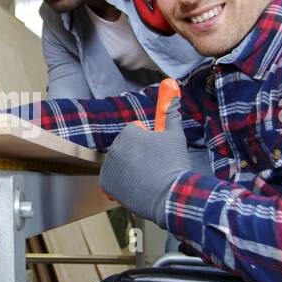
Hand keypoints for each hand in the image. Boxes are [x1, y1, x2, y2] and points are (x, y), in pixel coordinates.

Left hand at [99, 96, 190, 226]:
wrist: (170, 195)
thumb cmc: (173, 164)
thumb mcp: (175, 135)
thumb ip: (170, 112)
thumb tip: (171, 85)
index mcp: (129, 132)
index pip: (134, 134)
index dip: (148, 144)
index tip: (157, 156)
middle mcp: (115, 147)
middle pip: (126, 149)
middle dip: (137, 157)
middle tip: (153, 168)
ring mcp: (109, 166)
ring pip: (119, 165)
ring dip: (129, 171)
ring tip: (146, 179)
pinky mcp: (106, 183)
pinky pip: (112, 180)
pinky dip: (121, 184)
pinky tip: (134, 188)